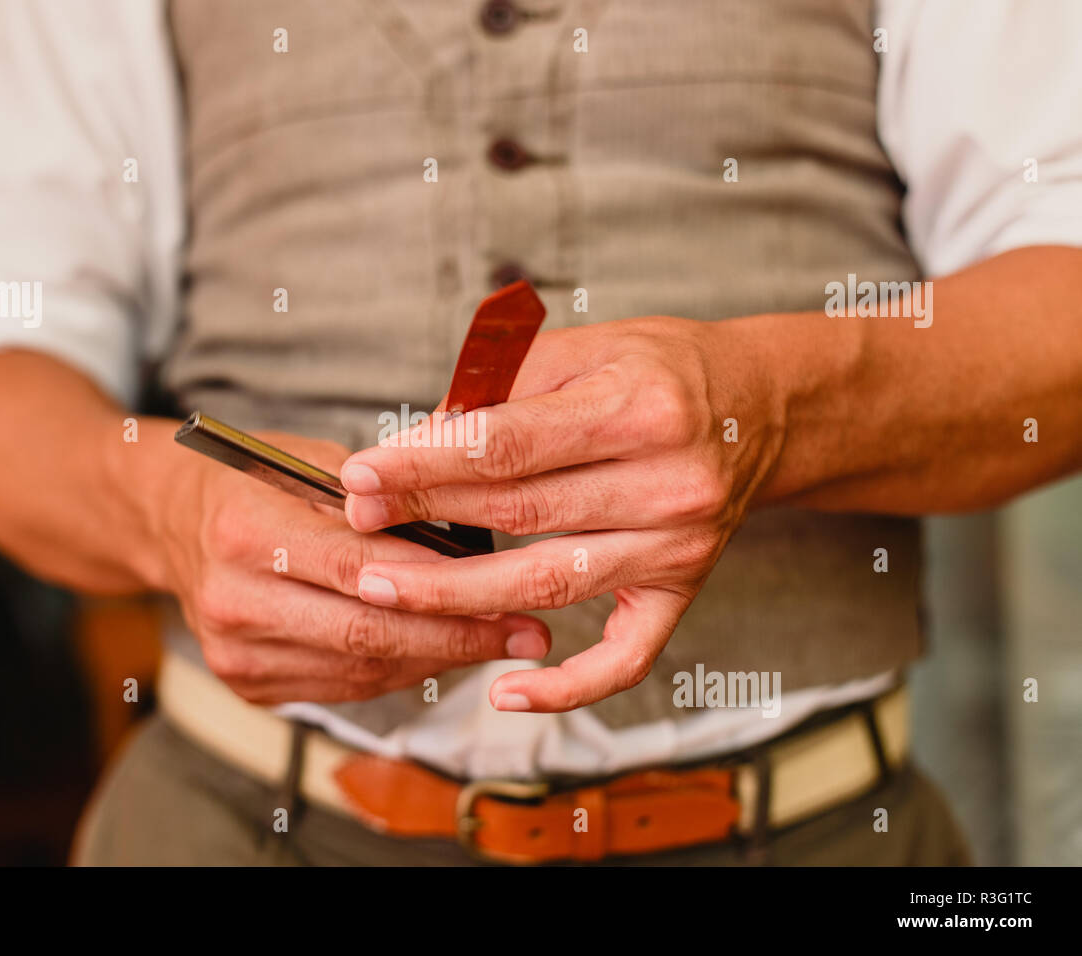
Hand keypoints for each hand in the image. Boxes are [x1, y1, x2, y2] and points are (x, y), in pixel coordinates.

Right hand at [152, 426, 551, 704]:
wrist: (166, 522)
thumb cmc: (249, 479)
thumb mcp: (308, 461)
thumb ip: (380, 502)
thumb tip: (470, 542)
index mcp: (246, 532)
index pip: (364, 569)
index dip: (446, 588)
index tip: (514, 595)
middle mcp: (233, 601)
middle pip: (368, 633)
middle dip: (459, 637)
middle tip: (525, 634)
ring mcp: (236, 652)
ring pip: (363, 669)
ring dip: (438, 659)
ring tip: (495, 642)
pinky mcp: (247, 683)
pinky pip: (344, 686)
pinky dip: (399, 670)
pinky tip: (439, 651)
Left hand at [338, 317, 785, 712]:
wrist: (760, 408)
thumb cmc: (658, 369)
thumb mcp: (585, 347)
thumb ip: (501, 389)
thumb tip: (415, 444)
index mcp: (636, 407)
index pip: (509, 444)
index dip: (426, 463)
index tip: (363, 474)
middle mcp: (666, 482)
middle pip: (521, 513)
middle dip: (425, 518)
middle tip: (357, 523)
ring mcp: (678, 545)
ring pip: (549, 583)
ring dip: (459, 596)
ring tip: (385, 592)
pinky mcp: (683, 589)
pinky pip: (627, 656)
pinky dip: (568, 685)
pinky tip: (506, 692)